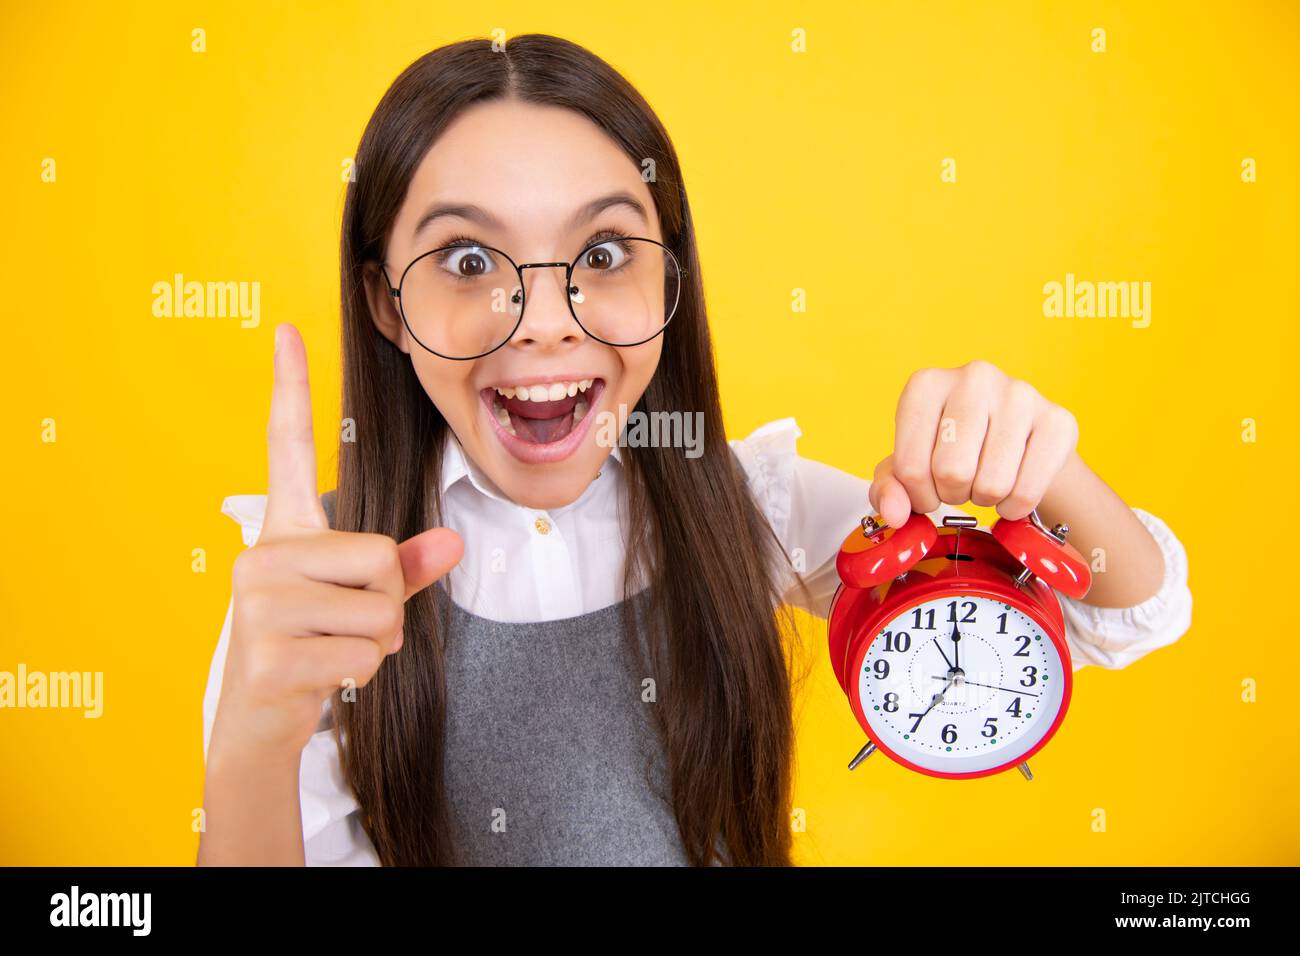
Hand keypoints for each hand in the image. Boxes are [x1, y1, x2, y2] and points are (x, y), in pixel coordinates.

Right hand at [209, 323, 462, 760]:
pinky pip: (364, 652)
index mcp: (284, 531)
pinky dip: (361, 673)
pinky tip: (320, 677)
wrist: (260, 720)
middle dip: (387, 604)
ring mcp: (258, 602)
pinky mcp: (268, 652)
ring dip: (377, 644)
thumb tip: (455, 542)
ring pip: (381, 610)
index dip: (291, 388)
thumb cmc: (313, 646)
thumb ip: (405, 568)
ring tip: (331, 651)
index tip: (288, 328)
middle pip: (382, 557)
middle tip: (344, 626)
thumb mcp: (361, 600)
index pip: (287, 447)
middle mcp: (262, 554)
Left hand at [868, 360, 1079, 528]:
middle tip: (960, 483)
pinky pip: (1028, 491)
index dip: (918, 495)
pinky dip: (1016, 506)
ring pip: (991, 484)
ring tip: (984, 479)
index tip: (928, 490)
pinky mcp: (1058, 420)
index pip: (910, 467)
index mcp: (926, 385)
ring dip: (984, 499)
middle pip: (951, 472)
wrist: (1015, 438)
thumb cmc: (953, 447)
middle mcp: (973, 378)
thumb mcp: (910, 463)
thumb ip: (889, 488)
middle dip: (952, 494)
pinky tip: (1012, 488)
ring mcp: (1019, 395)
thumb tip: (895, 513)